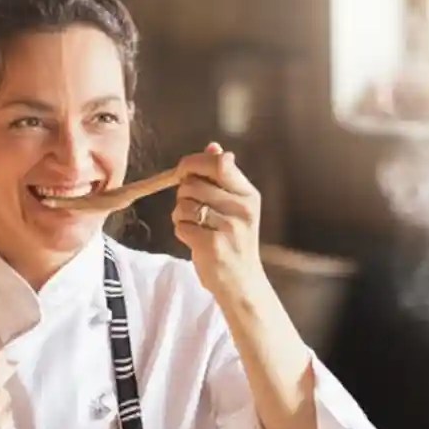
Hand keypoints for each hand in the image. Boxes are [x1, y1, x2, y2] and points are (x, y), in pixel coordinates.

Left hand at [171, 142, 266, 298]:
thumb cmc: (235, 240)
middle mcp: (242, 209)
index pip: (219, 163)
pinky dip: (181, 231)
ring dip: (180, 215)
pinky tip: (194, 239)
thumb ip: (223, 176)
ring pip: (183, 204)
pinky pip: (180, 225)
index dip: (194, 163)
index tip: (186, 172)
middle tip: (194, 209)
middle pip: (193, 183)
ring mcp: (228, 228)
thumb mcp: (237, 206)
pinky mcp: (212, 246)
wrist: (242, 282)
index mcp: (248, 194)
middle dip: (184, 194)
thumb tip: (213, 146)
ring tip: (196, 225)